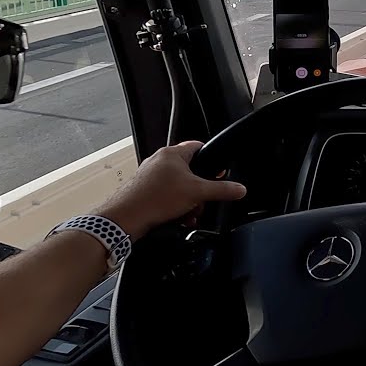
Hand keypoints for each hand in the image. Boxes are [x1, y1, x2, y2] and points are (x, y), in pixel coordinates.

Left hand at [95, 141, 245, 240]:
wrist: (126, 218)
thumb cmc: (155, 198)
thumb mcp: (198, 193)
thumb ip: (222, 190)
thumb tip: (239, 188)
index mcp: (172, 154)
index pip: (198, 146)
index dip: (211, 158)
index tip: (219, 170)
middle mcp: (159, 162)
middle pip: (190, 171)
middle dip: (199, 189)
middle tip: (202, 200)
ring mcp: (150, 176)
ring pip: (178, 186)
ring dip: (188, 201)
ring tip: (189, 213)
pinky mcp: (144, 191)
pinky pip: (167, 196)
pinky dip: (175, 206)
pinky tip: (178, 218)